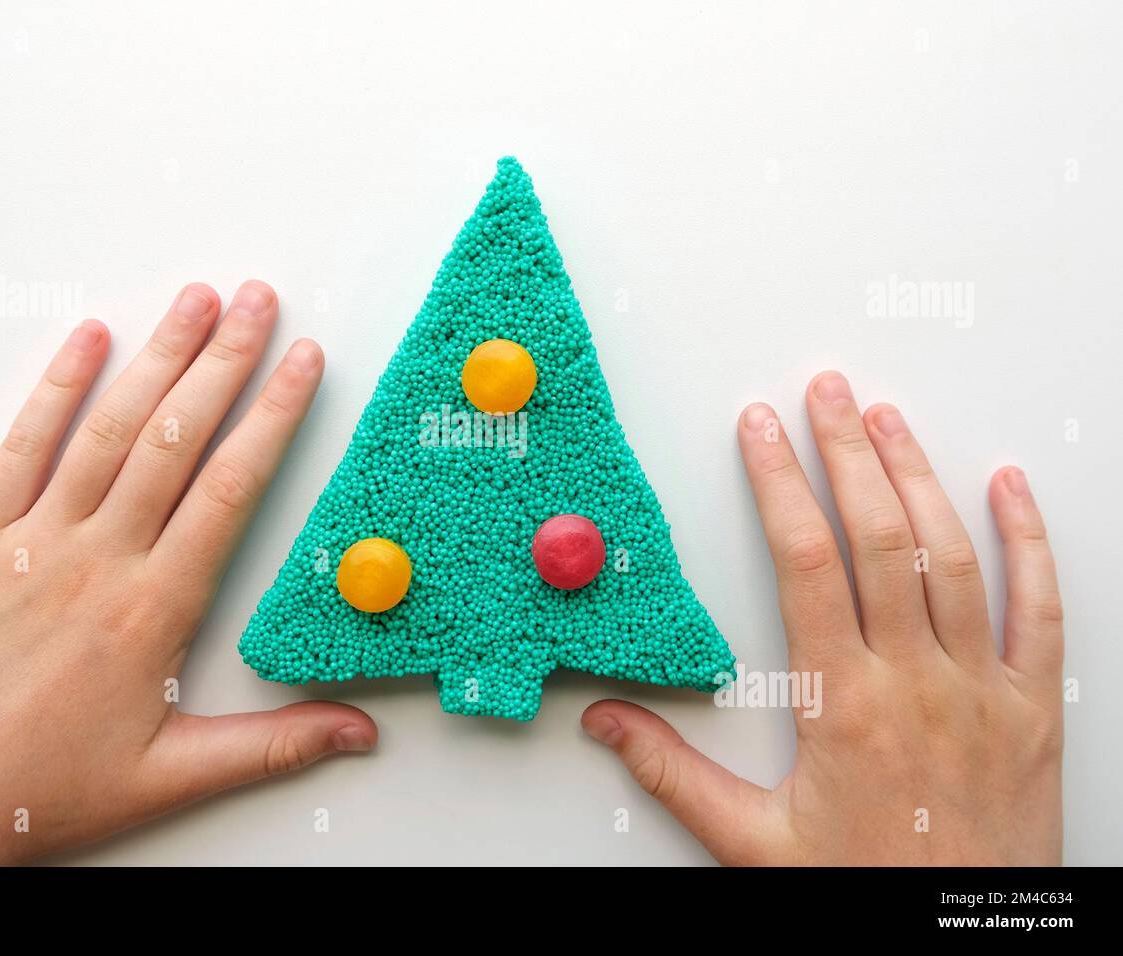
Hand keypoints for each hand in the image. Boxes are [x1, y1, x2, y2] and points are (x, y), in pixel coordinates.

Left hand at [0, 281, 376, 864]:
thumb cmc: (43, 789)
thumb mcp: (173, 776)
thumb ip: (274, 745)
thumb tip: (361, 734)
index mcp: (153, 609)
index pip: (229, 489)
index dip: (273, 417)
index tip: (302, 362)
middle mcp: (97, 559)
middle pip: (175, 438)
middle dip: (225, 361)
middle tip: (260, 300)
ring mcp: (32, 542)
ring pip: (108, 430)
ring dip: (157, 358)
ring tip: (196, 300)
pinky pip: (20, 449)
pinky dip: (55, 390)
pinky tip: (88, 342)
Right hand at [582, 371, 1062, 864]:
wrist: (960, 945)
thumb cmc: (864, 891)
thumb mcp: (753, 844)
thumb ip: (674, 775)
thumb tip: (606, 722)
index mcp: (844, 704)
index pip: (804, 563)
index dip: (779, 484)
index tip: (760, 430)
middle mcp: (917, 682)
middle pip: (880, 538)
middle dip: (846, 452)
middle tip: (823, 390)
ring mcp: (984, 689)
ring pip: (953, 556)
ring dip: (918, 475)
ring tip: (887, 416)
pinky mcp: (1034, 708)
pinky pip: (1041, 608)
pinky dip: (1030, 540)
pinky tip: (1006, 485)